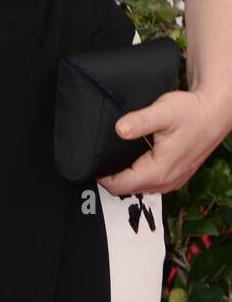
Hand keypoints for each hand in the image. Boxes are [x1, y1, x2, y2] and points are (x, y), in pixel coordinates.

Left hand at [98, 87, 230, 196]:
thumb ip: (140, 121)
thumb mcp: (163, 111)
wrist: (213, 114)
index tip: (89, 164)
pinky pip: (149, 183)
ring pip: (138, 188)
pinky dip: (136, 175)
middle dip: (109, 178)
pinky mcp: (175, 176)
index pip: (121, 185)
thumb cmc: (190, 112)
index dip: (102, 178)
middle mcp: (166, 181)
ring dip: (123, 178)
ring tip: (108, 159)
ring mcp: (172, 181)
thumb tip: (119, 130)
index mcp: (159, 170)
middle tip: (94, 160)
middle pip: (128, 189)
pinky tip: (129, 160)